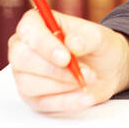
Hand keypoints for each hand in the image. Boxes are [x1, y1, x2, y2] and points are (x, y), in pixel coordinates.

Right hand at [8, 10, 128, 113]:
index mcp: (37, 24)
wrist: (106, 70)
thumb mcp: (100, 38)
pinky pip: (43, 103)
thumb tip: (72, 44)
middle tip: (84, 72)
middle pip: (21, 59)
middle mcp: (24, 48)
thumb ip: (87, 38)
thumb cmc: (96, 47)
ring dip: (64, 85)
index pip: (27, 29)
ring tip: (89, 79)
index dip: (43, 44)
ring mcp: (25, 74)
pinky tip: (85, 97)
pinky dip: (67, 102)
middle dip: (54, 70)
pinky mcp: (33, 97)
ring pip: (29, 84)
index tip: (66, 57)